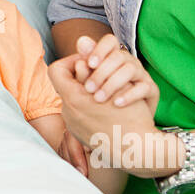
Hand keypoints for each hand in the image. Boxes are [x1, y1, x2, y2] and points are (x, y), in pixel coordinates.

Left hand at [47, 56, 175, 178]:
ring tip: (107, 94)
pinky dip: (90, 108)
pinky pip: (79, 116)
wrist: (138, 152)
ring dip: (88, 93)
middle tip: (101, 78)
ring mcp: (73, 126)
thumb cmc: (130, 117)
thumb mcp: (114, 86)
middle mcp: (68, 113)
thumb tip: (80, 41)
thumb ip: (92, 66)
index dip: (72, 61)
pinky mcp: (80, 136)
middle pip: (66, 85)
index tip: (91, 63)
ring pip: (73, 100)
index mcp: (72, 99)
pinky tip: (107, 108)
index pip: (56, 70)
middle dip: (83, 78)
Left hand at [69, 34, 158, 114]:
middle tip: (88, 88)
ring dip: (112, 84)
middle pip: (118, 56)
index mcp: (114, 57)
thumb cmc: (106, 102)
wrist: (128, 125)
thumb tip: (81, 41)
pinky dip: (128, 95)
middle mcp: (130, 62)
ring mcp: (142, 75)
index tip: (90, 64)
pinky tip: (116, 104)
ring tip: (98, 98)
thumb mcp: (92, 84)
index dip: (99, 49)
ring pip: (130, 69)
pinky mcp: (152, 90)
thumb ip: (87, 65)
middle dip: (101, 72)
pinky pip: (143, 87)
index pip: (110, 41)